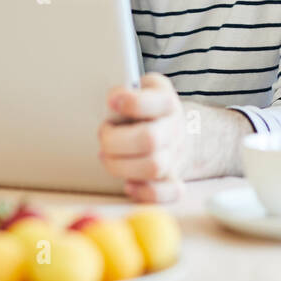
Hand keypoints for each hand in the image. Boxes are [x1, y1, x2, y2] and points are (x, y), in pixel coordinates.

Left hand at [98, 73, 187, 202]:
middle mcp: (174, 130)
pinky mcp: (172, 179)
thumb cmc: (148, 109)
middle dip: (115, 140)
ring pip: (154, 168)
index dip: (133, 103)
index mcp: (167, 103)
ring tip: (107, 156)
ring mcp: (175, 156)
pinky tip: (128, 185)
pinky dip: (145, 192)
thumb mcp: (142, 87)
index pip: (158, 102)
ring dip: (121, 165)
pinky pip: (167, 193)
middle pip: (150, 139)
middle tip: (103, 133)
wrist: (177, 130)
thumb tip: (113, 101)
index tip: (112, 101)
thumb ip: (128, 88)